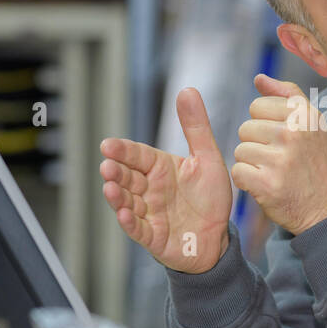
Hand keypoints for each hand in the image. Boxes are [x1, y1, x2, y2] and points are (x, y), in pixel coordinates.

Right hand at [100, 87, 231, 273]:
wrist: (219, 238)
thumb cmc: (210, 198)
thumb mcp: (208, 159)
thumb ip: (196, 127)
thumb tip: (187, 90)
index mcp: (161, 169)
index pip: (138, 156)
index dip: (123, 151)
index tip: (108, 145)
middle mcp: (150, 190)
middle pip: (128, 178)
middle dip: (116, 172)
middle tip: (107, 166)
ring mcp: (149, 213)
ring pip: (127, 202)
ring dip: (117, 196)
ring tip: (110, 187)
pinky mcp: (153, 236)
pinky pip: (138, 229)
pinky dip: (129, 222)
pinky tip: (123, 213)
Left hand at [229, 74, 326, 235]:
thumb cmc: (317, 164)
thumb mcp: (312, 124)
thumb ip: (286, 96)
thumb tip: (259, 78)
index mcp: (304, 115)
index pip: (258, 106)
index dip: (265, 124)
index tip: (283, 140)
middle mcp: (293, 133)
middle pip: (246, 127)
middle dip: (257, 144)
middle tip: (279, 160)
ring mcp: (280, 159)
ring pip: (240, 150)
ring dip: (252, 163)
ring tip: (274, 172)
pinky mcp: (267, 183)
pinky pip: (238, 171)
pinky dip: (247, 181)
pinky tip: (266, 185)